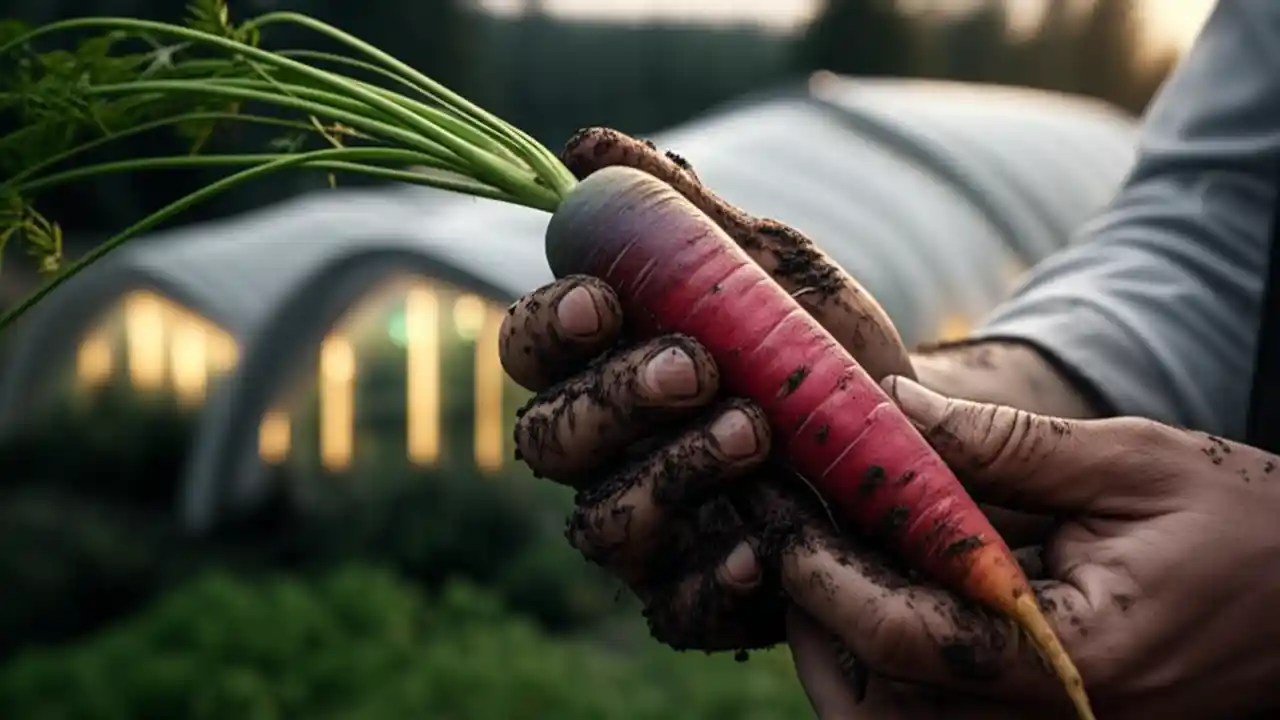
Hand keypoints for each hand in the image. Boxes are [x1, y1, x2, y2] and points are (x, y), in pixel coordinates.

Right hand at [499, 127, 913, 649]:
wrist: (913, 431)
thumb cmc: (818, 342)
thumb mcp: (765, 266)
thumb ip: (681, 215)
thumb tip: (584, 147)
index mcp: (600, 367)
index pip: (529, 348)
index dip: (550, 326)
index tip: (607, 299)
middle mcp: (602, 455)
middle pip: (548, 439)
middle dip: (614, 401)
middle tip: (697, 367)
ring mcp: (644, 533)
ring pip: (600, 523)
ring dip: (668, 476)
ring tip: (755, 434)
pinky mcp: (694, 599)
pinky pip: (672, 610)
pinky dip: (711, 580)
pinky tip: (763, 549)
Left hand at [785, 376, 1279, 718]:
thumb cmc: (1250, 526)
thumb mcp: (1130, 463)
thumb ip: (1003, 444)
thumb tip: (890, 404)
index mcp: (1076, 656)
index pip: (911, 641)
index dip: (828, 581)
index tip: (785, 524)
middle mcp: (1054, 717)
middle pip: (884, 710)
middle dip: (819, 633)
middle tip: (789, 551)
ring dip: (847, 657)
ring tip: (823, 569)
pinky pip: (944, 717)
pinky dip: (895, 666)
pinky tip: (884, 592)